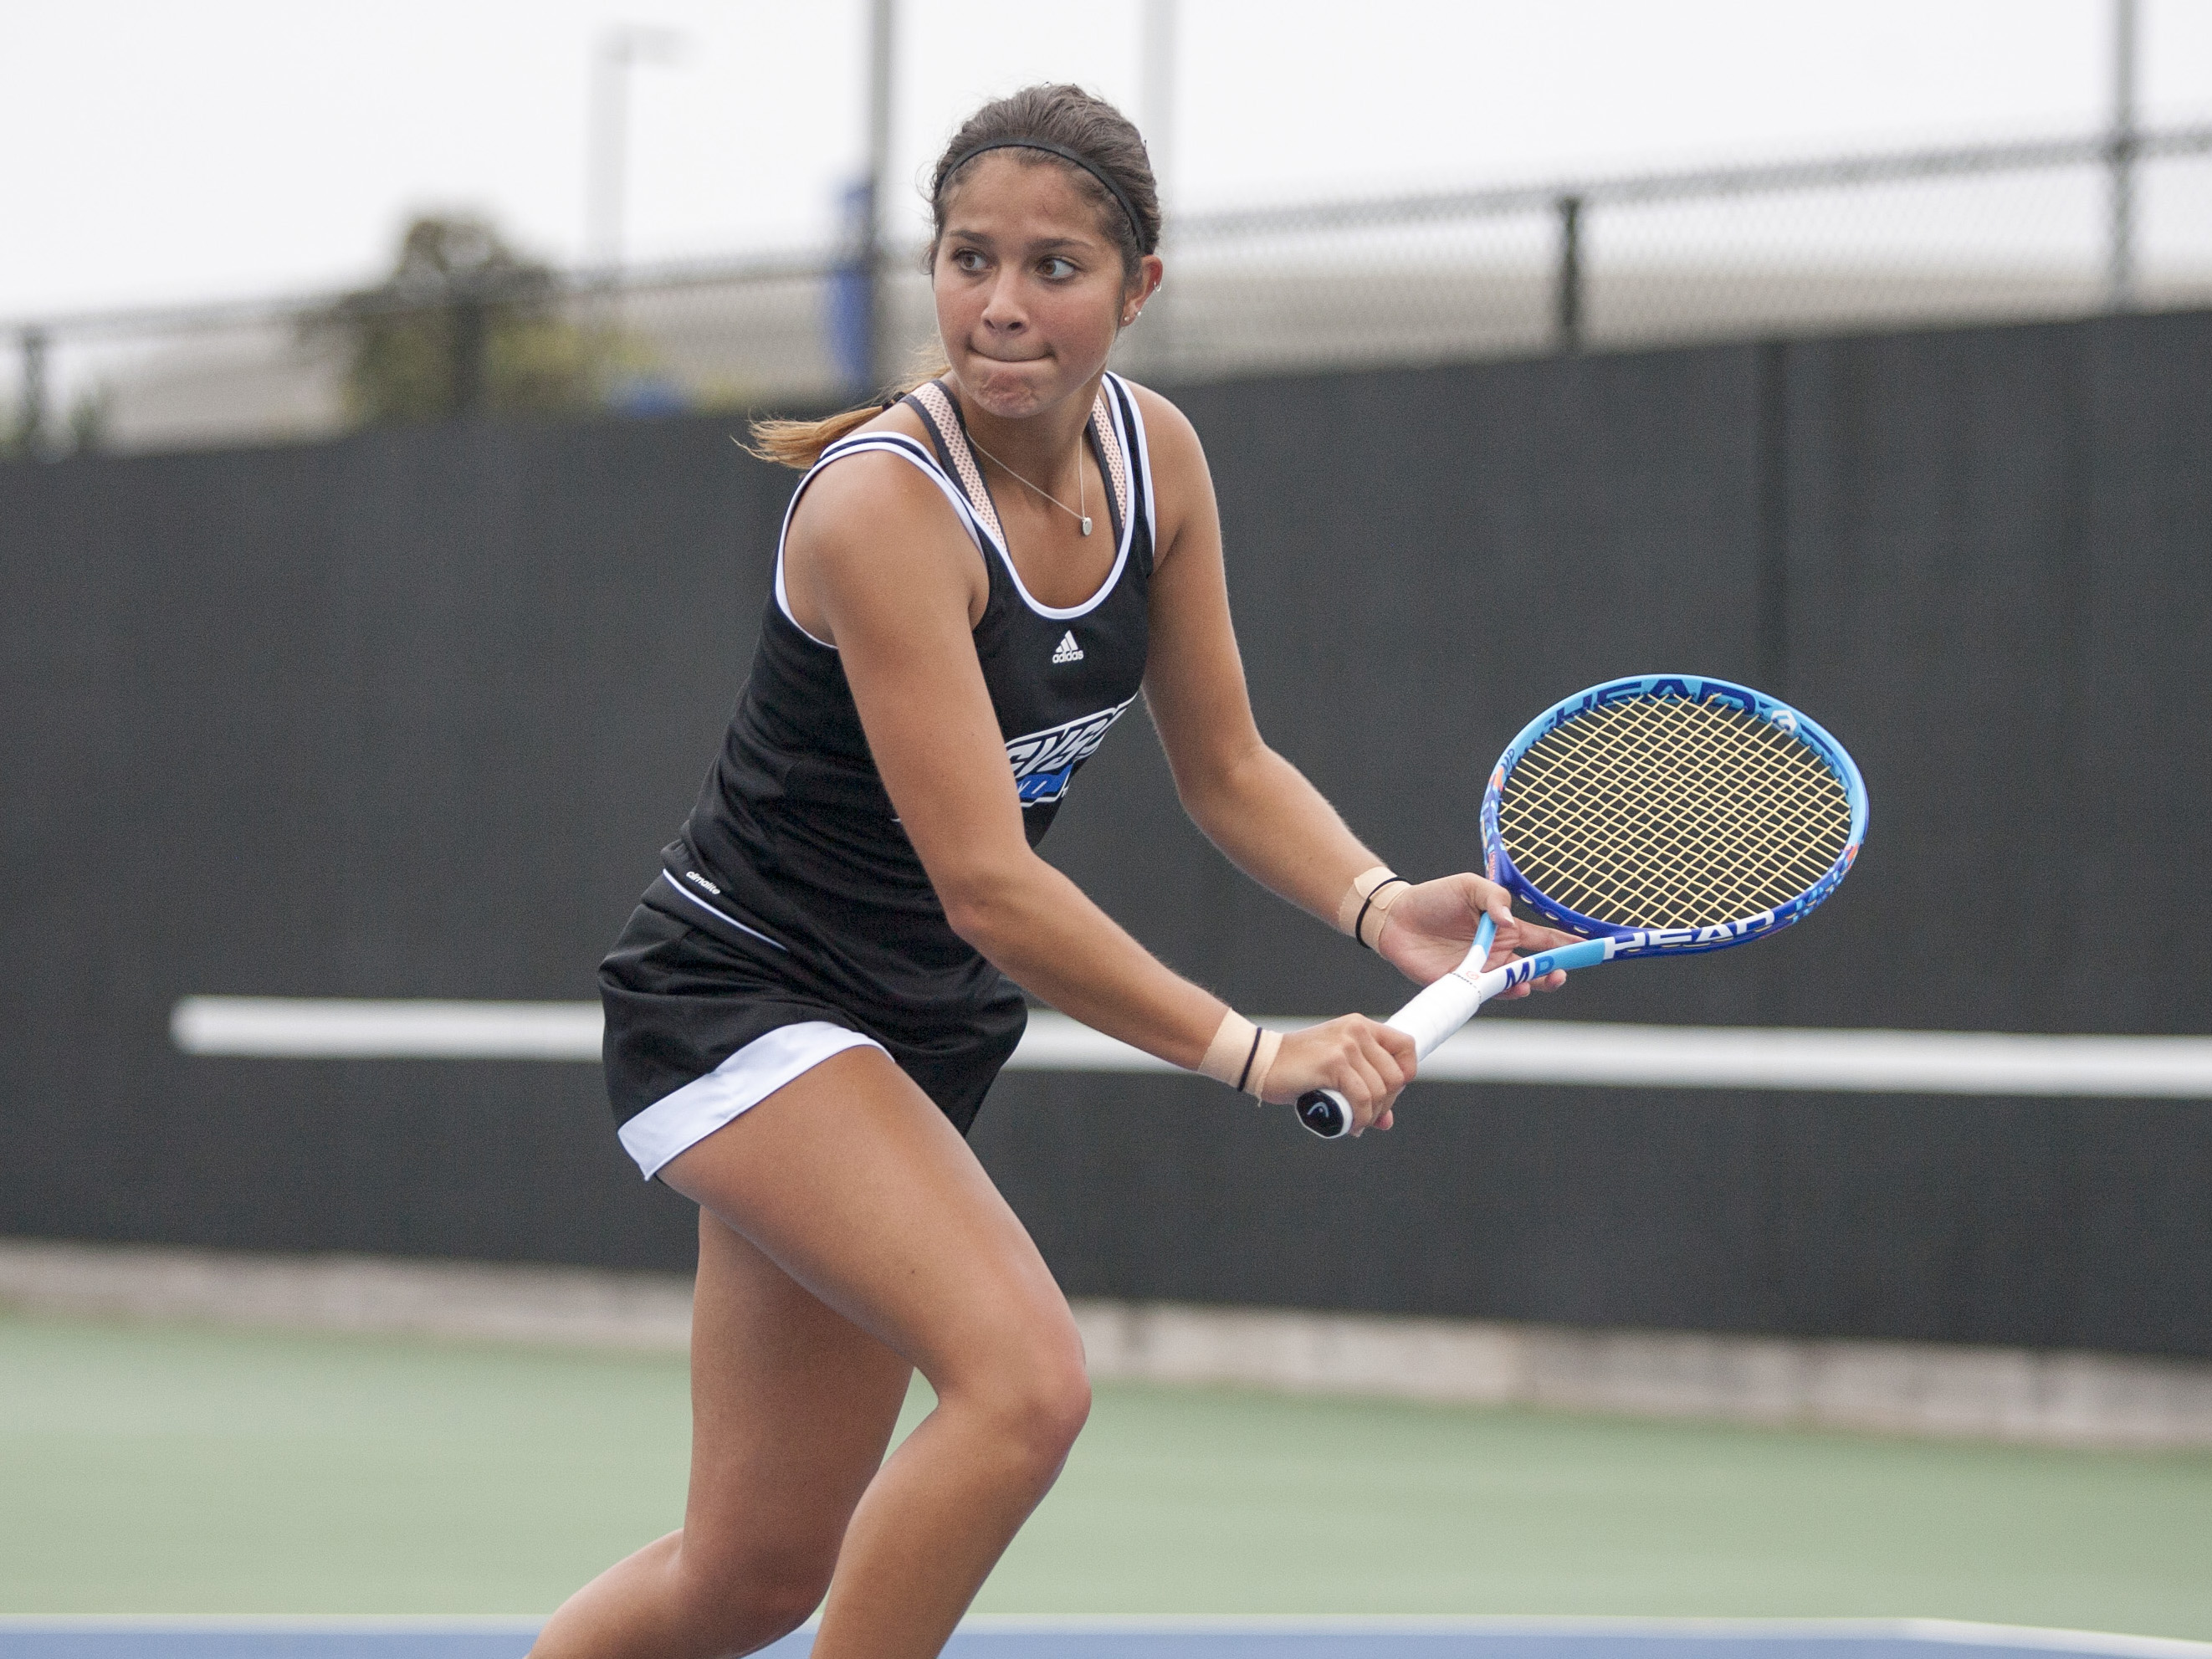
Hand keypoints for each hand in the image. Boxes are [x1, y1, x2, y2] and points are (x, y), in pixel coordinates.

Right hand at [1261, 1014, 1417, 1134]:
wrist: (1261, 1061)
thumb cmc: (1297, 1069)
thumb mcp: (1336, 1071)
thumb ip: (1364, 1088)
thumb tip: (1386, 1122)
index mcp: (1361, 1026)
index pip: (1407, 1046)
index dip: (1406, 1074)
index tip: (1389, 1094)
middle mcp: (1357, 1031)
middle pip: (1397, 1076)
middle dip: (1386, 1104)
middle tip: (1367, 1117)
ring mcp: (1346, 1045)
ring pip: (1380, 1091)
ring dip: (1372, 1115)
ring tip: (1356, 1122)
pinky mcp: (1333, 1062)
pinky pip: (1363, 1099)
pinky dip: (1360, 1118)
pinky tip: (1350, 1125)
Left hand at [1376, 873, 1577, 998]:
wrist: (1395, 917)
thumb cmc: (1434, 898)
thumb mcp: (1468, 886)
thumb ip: (1493, 899)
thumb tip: (1509, 921)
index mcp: (1504, 928)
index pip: (1544, 938)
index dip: (1567, 944)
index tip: (1590, 948)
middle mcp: (1497, 953)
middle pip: (1535, 967)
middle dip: (1554, 971)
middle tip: (1561, 973)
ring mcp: (1481, 970)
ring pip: (1515, 983)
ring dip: (1531, 984)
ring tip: (1542, 979)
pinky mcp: (1461, 983)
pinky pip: (1486, 993)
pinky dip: (1502, 991)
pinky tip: (1514, 985)